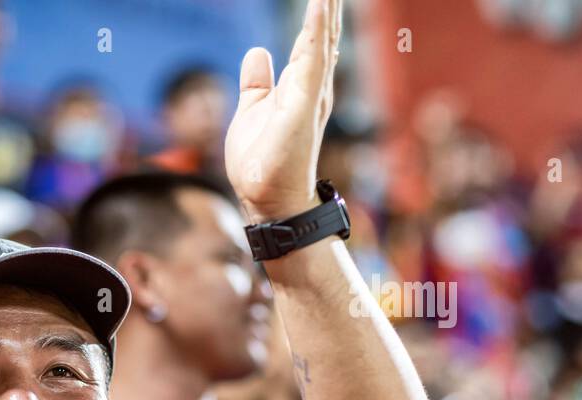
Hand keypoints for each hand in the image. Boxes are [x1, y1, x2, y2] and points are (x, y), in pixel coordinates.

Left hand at [225, 0, 340, 221]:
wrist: (265, 198)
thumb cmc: (263, 163)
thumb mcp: (252, 111)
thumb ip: (257, 83)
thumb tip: (258, 53)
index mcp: (300, 87)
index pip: (312, 41)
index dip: (318, 14)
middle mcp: (312, 87)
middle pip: (323, 35)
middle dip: (329, 6)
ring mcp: (310, 94)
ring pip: (323, 39)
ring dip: (328, 9)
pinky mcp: (303, 103)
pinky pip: (314, 58)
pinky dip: (318, 29)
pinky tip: (322, 3)